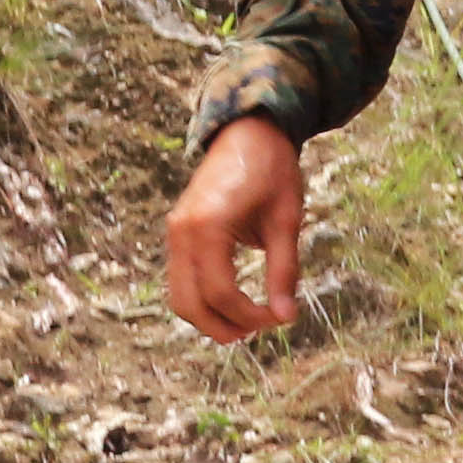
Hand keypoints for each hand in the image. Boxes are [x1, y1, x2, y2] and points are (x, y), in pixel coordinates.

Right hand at [164, 116, 305, 343]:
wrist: (248, 132)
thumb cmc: (272, 170)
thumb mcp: (286, 221)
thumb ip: (284, 271)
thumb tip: (287, 317)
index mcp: (208, 225)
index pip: (221, 292)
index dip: (250, 316)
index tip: (280, 319)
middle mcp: (182, 231)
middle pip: (189, 303)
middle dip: (223, 327)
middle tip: (260, 330)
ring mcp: (175, 232)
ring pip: (179, 296)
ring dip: (210, 318)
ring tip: (247, 322)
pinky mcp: (178, 233)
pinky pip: (182, 279)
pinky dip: (203, 299)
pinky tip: (234, 302)